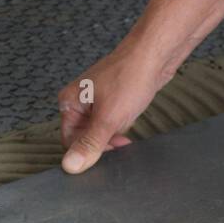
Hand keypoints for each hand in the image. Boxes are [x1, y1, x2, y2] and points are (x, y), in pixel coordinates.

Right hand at [57, 44, 171, 173]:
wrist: (154, 57)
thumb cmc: (129, 78)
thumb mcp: (108, 119)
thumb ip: (89, 144)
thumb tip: (70, 166)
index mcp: (69, 103)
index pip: (69, 142)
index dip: (88, 152)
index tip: (107, 154)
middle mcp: (79, 102)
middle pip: (84, 138)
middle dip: (103, 144)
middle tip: (120, 142)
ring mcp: (95, 101)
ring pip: (100, 132)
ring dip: (114, 136)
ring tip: (126, 127)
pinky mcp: (112, 101)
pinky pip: (111, 123)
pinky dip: (121, 127)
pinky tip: (130, 122)